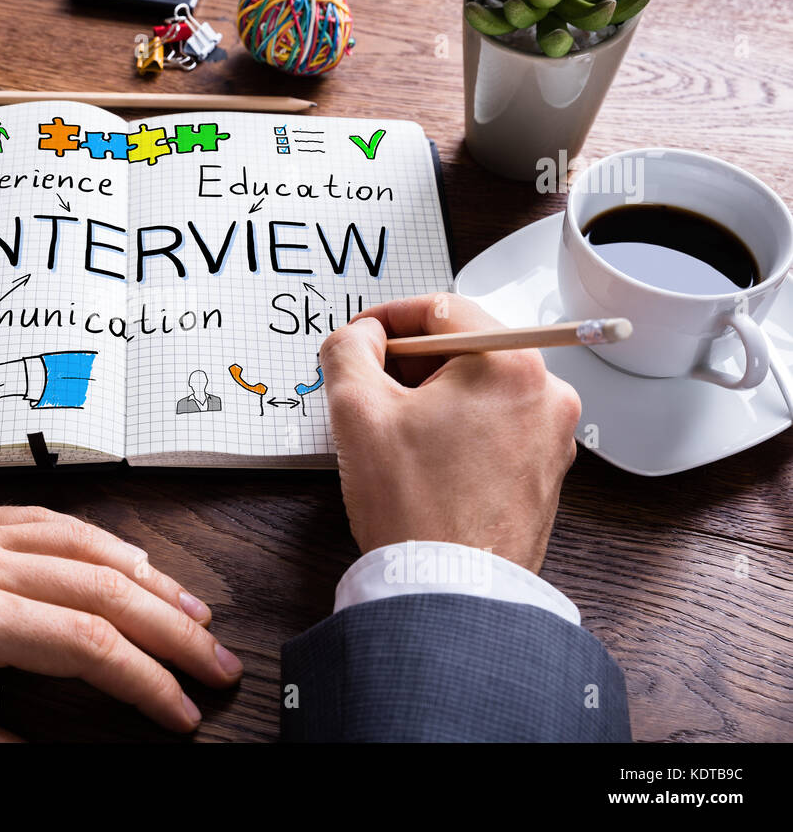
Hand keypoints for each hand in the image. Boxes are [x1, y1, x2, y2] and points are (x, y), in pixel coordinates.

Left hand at [0, 506, 240, 740]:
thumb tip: (31, 759)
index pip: (85, 643)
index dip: (146, 682)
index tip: (179, 712)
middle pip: (104, 588)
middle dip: (173, 630)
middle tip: (216, 664)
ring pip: (85, 544)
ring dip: (148, 579)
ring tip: (192, 612)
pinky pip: (46, 517)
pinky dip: (98, 540)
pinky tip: (118, 559)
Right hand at [318, 294, 581, 572]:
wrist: (449, 592)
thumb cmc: (413, 507)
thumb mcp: (357, 411)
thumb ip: (349, 350)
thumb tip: (361, 337)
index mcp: (512, 364)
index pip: (443, 309)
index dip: (389, 316)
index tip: (360, 336)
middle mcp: (546, 394)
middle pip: (466, 348)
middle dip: (410, 361)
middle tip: (368, 386)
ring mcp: (552, 436)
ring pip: (479, 389)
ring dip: (432, 396)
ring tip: (393, 431)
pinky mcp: (545, 472)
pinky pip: (495, 427)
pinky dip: (457, 428)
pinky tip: (423, 458)